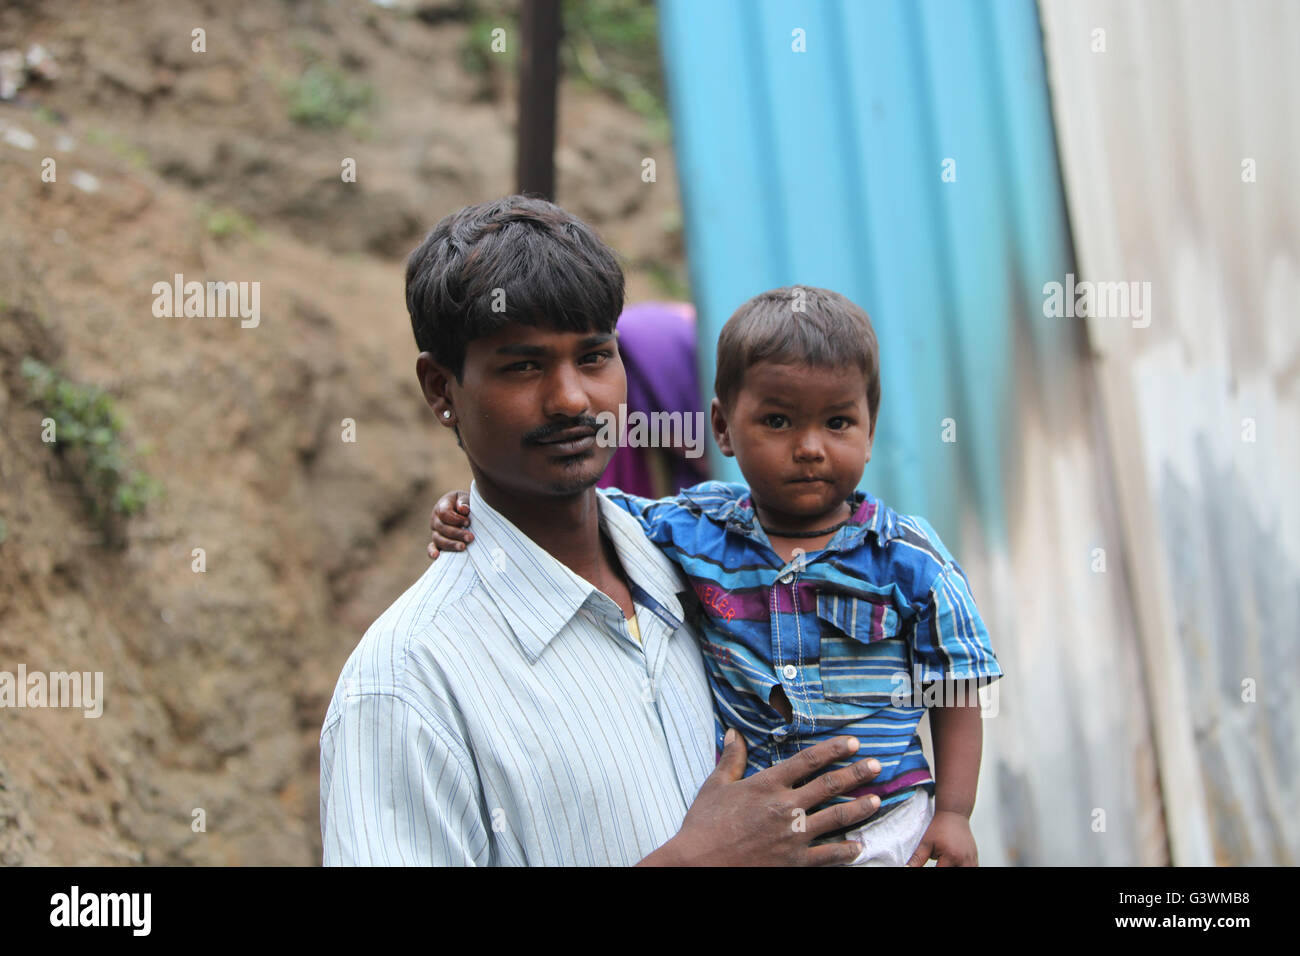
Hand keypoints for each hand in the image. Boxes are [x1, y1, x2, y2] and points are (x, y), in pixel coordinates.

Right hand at [427, 490, 470, 558]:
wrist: (465, 510)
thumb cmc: (466, 504)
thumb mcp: (466, 499)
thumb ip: (464, 502)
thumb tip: (464, 509)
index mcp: (442, 506)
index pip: (444, 513)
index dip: (456, 519)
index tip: (468, 522)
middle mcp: (436, 519)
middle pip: (442, 527)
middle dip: (457, 533)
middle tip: (471, 537)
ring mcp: (435, 531)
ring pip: (438, 539)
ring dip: (451, 544)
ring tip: (463, 547)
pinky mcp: (437, 541)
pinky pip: (432, 547)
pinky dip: (432, 552)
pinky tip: (436, 556)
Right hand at [639, 730, 883, 865]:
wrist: (699, 863)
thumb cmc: (704, 824)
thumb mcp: (715, 786)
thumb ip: (731, 759)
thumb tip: (733, 732)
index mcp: (767, 784)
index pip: (808, 760)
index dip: (833, 749)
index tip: (853, 743)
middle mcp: (786, 807)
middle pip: (830, 785)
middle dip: (857, 773)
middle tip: (877, 765)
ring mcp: (793, 836)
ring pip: (837, 817)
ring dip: (861, 808)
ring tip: (878, 800)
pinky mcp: (794, 861)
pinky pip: (828, 855)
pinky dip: (847, 851)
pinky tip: (860, 846)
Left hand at [906, 809, 977, 866]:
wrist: (954, 814)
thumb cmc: (939, 827)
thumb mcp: (926, 843)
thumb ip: (917, 859)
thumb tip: (906, 867)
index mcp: (951, 856)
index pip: (940, 872)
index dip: (932, 872)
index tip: (931, 865)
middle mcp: (964, 860)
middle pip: (953, 873)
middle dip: (943, 868)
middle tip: (939, 861)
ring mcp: (971, 860)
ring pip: (964, 871)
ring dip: (954, 868)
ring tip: (945, 861)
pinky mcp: (975, 859)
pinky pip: (972, 868)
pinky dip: (962, 867)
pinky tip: (954, 862)